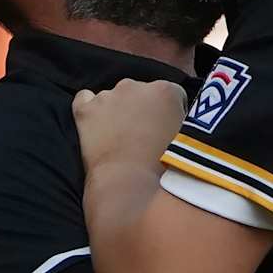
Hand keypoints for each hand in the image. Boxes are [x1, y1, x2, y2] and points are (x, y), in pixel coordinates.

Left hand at [72, 77, 187, 176]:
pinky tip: (95, 126)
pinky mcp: (85, 110)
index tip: (168, 132)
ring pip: (114, 98)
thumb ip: (182, 124)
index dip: (171, 115)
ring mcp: (107, 96)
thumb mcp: (188, 141)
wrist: (131, 187)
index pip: (173, 96)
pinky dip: (90, 110)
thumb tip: (177, 124)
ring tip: (120, 140)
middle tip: (145, 139)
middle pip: (142, 93)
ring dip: (119, 112)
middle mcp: (136, 85)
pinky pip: (84, 99)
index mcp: (166, 91)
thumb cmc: (165, 170)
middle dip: (143, 111)